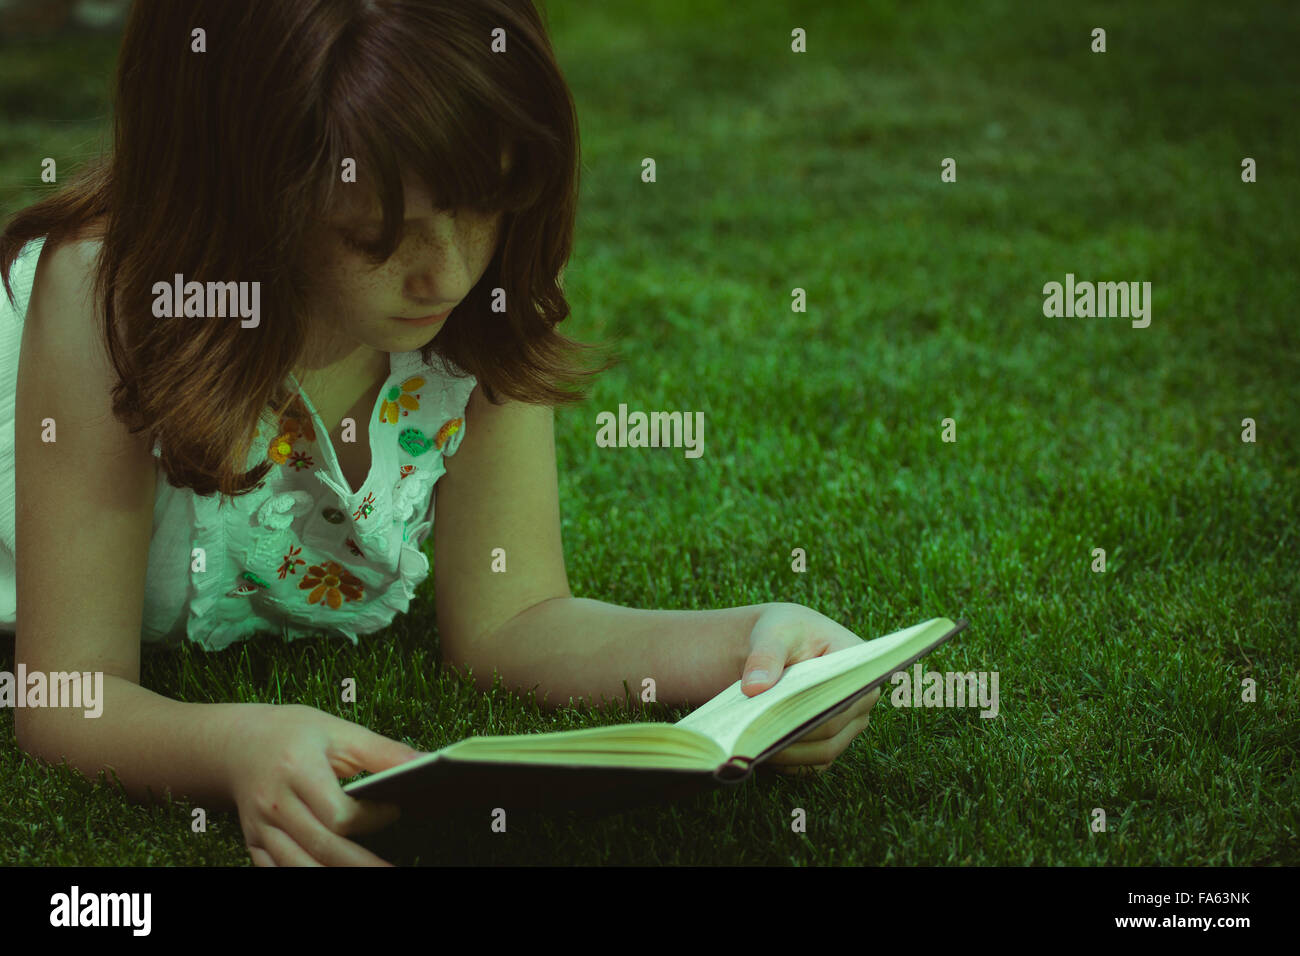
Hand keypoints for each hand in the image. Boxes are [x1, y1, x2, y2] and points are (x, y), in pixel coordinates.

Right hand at [224, 703, 422, 865]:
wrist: (238, 745)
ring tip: (371, 875)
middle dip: (362, 865)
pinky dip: (306, 876)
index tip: (395, 810)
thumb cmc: (294, 733)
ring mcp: (260, 828)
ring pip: (299, 866)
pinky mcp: (254, 843)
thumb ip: (383, 751)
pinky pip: (276, 872)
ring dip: (335, 876)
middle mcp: (275, 804)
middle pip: (322, 847)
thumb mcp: (339, 731)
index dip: (371, 819)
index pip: (338, 813)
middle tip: (393, 872)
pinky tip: (334, 874)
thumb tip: (426, 762)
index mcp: (298, 770)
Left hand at [740, 603, 880, 775]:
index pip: (842, 698)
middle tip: (752, 733)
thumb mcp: (772, 633)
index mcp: (859, 666)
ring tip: (753, 744)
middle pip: (831, 730)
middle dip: (791, 733)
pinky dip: (788, 762)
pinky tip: (761, 752)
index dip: (811, 711)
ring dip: (788, 752)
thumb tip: (754, 689)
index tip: (775, 716)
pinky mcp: (830, 740)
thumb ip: (764, 656)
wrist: (777, 646)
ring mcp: (848, 724)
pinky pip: (814, 763)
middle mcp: (861, 699)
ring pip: (823, 752)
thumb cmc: (782, 633)